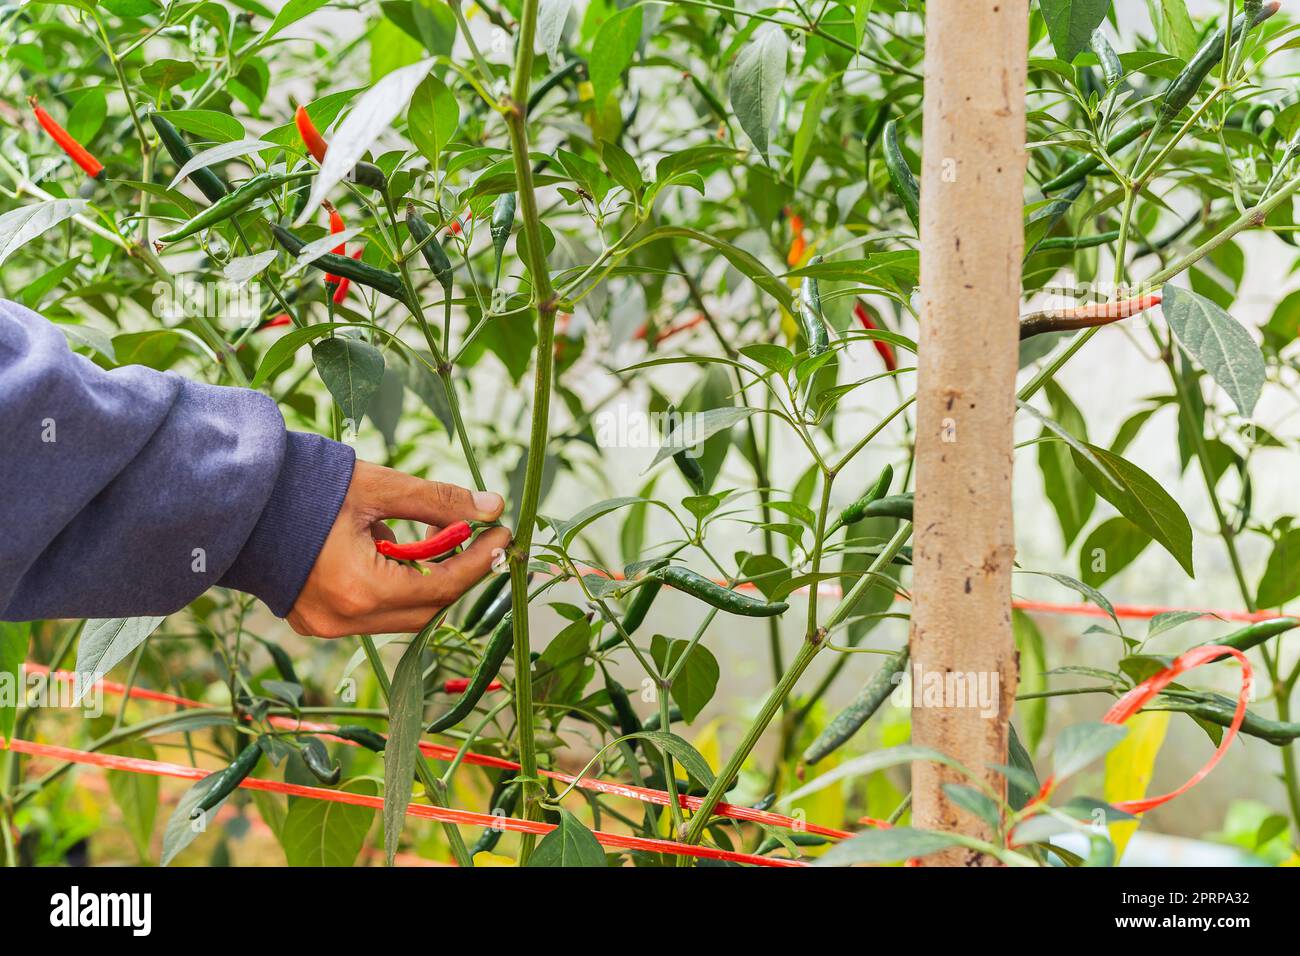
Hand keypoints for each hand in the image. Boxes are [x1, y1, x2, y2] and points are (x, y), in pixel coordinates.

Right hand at [288, 461, 511, 636]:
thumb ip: (438, 500)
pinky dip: (393, 586)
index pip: (443, 587)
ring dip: (425, 581)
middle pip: (426, 610)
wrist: (231, 500)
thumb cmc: (303, 487)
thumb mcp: (377, 487)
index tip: (503, 533)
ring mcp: (325, 626)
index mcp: (362, 589)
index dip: (480, 561)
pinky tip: (391, 551)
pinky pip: (372, 612)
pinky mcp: (313, 621)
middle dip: (457, 575)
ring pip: (400, 615)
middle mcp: (345, 620)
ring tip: (430, 537)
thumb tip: (492, 506)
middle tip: (479, 538)